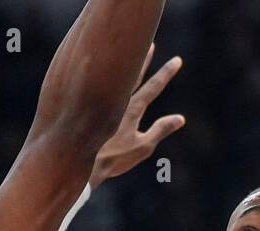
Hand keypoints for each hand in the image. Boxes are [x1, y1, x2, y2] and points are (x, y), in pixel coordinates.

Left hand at [90, 45, 185, 189]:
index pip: (153, 87)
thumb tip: (180, 118)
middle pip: (133, 73)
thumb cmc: (113, 157)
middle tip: (150, 43)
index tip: (177, 60)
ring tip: (128, 49)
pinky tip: (94, 64)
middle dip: (144, 59)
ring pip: (114, 73)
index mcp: (132, 108)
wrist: (79, 157)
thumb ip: (160, 130)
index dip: (166, 74)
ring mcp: (100, 98)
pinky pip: (95, 80)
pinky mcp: (86, 101)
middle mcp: (116, 98)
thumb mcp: (142, 146)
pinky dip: (100, 71)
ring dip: (124, 62)